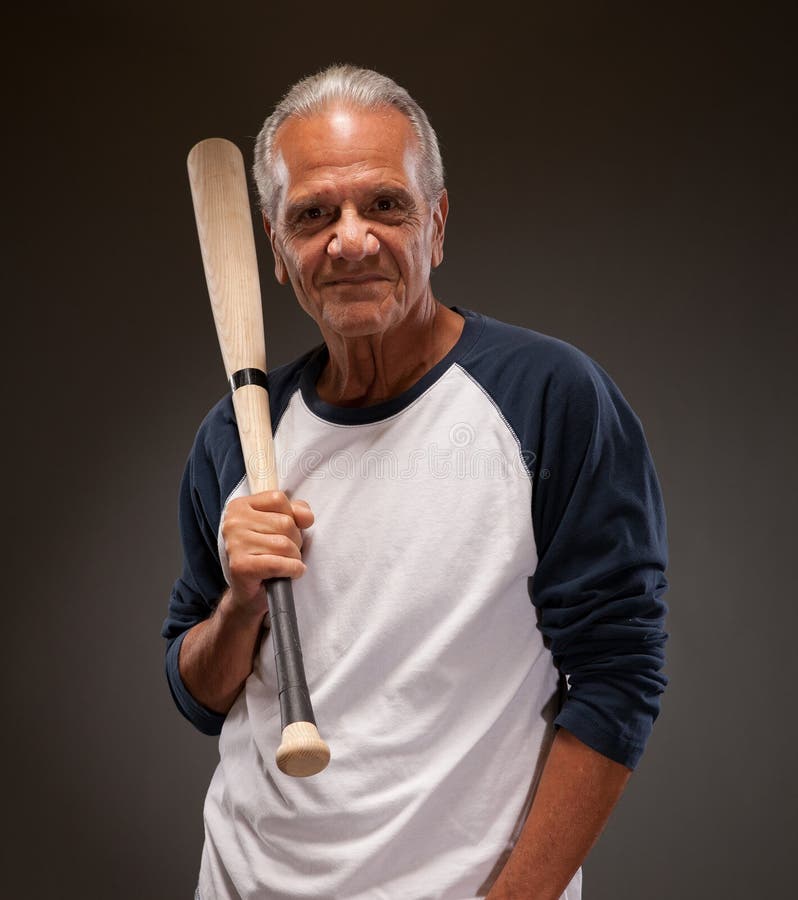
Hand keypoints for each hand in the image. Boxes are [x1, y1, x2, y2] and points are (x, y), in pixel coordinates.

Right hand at [221, 491, 313, 617]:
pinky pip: (279, 564)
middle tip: (285, 553)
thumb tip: (306, 517)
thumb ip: (297, 512)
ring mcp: (234, 544)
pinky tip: (291, 572)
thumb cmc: (266, 555)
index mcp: (239, 506)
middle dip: (295, 541)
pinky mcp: (240, 566)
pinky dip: (293, 569)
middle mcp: (232, 522)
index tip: (285, 532)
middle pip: (285, 522)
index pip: (278, 499)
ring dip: (294, 558)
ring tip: (285, 563)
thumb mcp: (282, 525)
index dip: (291, 516)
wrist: (250, 593)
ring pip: (284, 544)